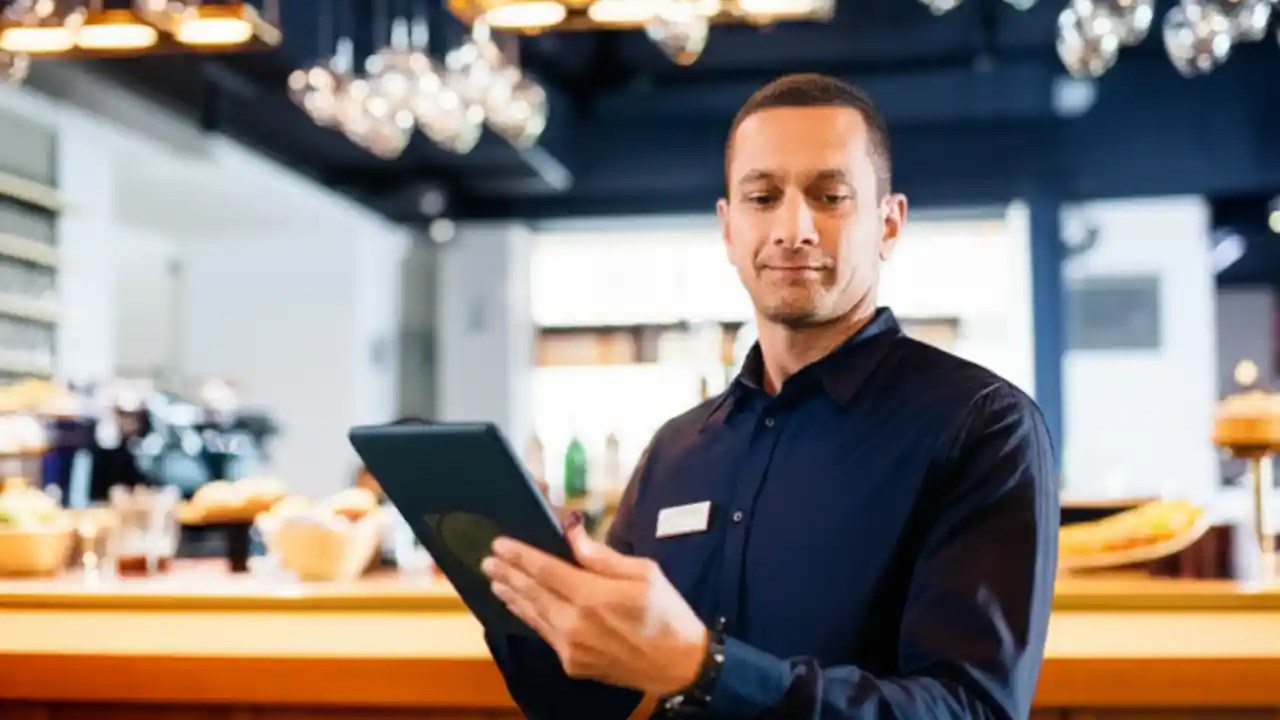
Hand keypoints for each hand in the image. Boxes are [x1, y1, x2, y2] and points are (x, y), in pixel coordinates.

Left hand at [481, 525, 708, 695]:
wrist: (678, 665)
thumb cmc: (666, 613)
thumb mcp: (644, 573)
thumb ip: (602, 556)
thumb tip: (571, 533)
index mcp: (594, 596)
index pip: (545, 569)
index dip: (520, 555)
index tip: (500, 543)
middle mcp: (575, 623)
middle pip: (531, 592)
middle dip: (507, 574)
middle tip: (487, 560)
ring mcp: (571, 647)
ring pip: (532, 615)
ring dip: (511, 595)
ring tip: (495, 580)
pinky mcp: (572, 663)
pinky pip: (543, 634)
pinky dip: (528, 617)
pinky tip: (519, 606)